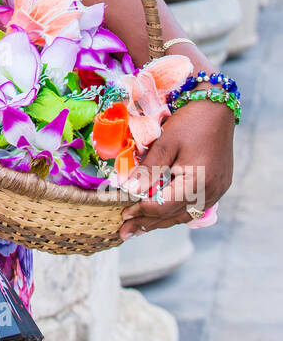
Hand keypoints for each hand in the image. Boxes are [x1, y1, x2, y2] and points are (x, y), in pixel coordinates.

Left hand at [118, 97, 234, 239]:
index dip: (142, 211)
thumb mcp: (165, 143)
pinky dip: (175, 210)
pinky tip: (161, 214)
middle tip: (124, 233)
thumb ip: (148, 170)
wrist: (217, 107)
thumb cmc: (190, 122)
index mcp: (199, 182)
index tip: (122, 214)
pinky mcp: (218, 185)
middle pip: (174, 215)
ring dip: (161, 221)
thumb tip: (128, 191)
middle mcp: (211, 192)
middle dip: (148, 223)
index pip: (165, 206)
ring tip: (139, 228)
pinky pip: (194, 206)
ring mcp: (217, 190)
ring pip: (185, 214)